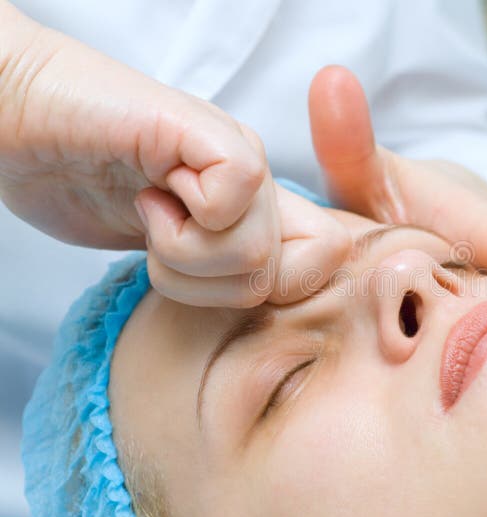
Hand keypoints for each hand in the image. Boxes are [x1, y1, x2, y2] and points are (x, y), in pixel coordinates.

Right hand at [0, 4, 344, 306]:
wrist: (20, 117)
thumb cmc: (84, 180)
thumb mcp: (163, 246)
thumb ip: (217, 266)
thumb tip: (257, 297)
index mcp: (259, 203)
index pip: (324, 260)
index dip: (273, 291)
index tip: (205, 277)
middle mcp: (258, 177)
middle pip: (279, 273)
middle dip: (207, 283)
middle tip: (162, 241)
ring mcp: (235, 149)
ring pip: (256, 251)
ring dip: (185, 255)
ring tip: (150, 215)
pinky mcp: (199, 129)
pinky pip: (234, 192)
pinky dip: (180, 222)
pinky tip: (147, 195)